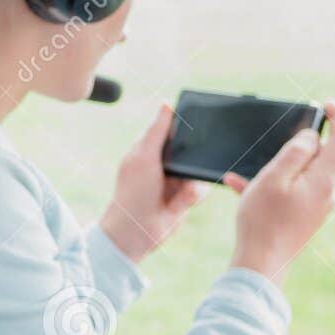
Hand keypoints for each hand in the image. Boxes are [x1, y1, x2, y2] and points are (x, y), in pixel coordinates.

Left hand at [98, 102, 206, 264]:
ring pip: (198, 169)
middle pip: (190, 150)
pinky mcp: (184, 197)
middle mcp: (162, 164)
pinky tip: (179, 203)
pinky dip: (193, 195)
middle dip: (194, 156)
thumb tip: (166, 104)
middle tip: (185, 166)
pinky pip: (200, 188)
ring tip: (178, 191)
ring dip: (192, 180)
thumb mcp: (144, 156)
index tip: (201, 120)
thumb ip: (157, 132)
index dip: (185, 126)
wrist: (137, 230)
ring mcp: (174, 181)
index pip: (171, 130)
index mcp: (148, 150)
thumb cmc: (133, 191)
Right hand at [226, 100, 334, 286]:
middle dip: (296, 146)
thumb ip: (295, 153)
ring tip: (242, 173)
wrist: (261, 263)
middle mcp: (325, 193)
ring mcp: (315, 207)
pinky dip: (268, 186)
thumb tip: (312, 137)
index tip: (328, 104)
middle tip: (273, 140)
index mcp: (322, 180)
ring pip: (298, 176)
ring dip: (273, 169)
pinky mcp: (302, 218)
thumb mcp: (274, 178)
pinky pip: (288, 193)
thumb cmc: (263, 220)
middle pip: (319, 158)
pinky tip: (238, 187)